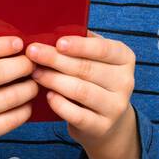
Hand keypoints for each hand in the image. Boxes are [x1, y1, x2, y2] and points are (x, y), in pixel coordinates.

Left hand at [24, 29, 139, 158]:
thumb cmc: (93, 80)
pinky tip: (48, 96)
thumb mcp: (94, 59)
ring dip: (54, 80)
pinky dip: (60, 105)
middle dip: (56, 60)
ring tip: (35, 74)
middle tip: (32, 54)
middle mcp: (125, 82)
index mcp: (124, 58)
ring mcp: (116, 106)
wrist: (107, 121)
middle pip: (87, 69)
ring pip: (81, 91)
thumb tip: (52, 31)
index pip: (104, 49)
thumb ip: (81, 44)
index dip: (80, 45)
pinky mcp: (102, 127)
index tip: (58, 42)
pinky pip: (77, 115)